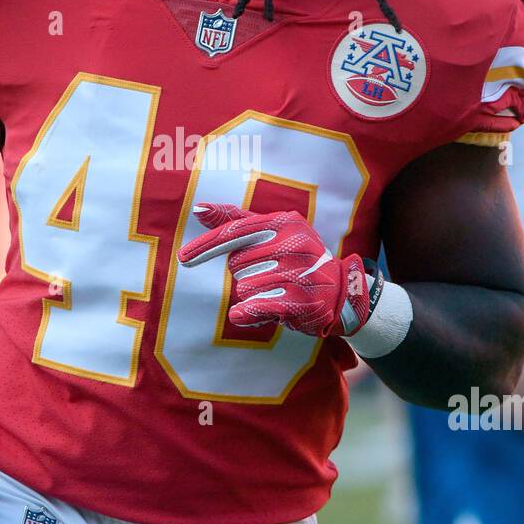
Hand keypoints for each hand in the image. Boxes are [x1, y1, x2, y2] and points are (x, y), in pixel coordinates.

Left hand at [177, 202, 371, 338]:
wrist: (340, 292)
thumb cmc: (297, 259)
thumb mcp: (274, 232)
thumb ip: (236, 219)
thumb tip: (198, 209)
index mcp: (285, 222)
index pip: (235, 231)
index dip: (206, 245)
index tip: (183, 258)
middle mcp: (293, 244)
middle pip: (237, 264)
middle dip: (245, 273)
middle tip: (272, 275)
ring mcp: (298, 273)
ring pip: (244, 288)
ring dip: (252, 294)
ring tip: (277, 290)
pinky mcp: (300, 302)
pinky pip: (254, 307)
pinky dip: (246, 313)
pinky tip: (249, 313)